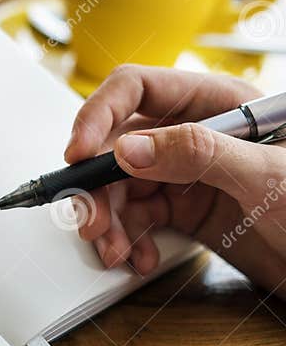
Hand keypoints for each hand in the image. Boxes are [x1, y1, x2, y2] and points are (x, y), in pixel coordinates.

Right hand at [64, 65, 285, 297]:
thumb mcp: (266, 175)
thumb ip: (196, 154)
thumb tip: (129, 149)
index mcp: (217, 103)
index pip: (137, 89)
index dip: (99, 115)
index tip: (79, 152)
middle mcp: (197, 135)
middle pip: (120, 144)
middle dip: (99, 184)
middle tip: (90, 218)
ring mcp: (192, 174)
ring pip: (124, 185)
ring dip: (111, 218)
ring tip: (113, 247)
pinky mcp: (191, 210)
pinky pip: (142, 217)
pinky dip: (131, 238)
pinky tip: (138, 255)